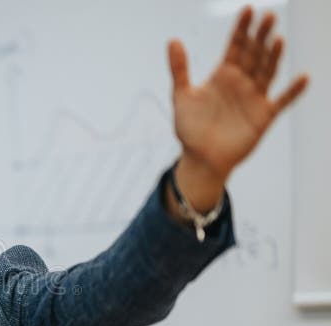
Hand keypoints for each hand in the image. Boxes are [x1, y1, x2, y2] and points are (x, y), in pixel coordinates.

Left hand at [168, 6, 308, 187]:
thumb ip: (179, 69)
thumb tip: (172, 40)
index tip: (249, 9)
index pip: (236, 46)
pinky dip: (293, 91)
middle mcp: (242, 82)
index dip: (242, 28)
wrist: (199, 159)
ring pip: (267, 72)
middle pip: (254, 54)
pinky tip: (303, 77)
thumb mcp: (182, 96)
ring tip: (278, 39)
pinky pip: (282, 101)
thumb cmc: (190, 129)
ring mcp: (254, 98)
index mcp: (223, 74)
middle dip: (261, 36)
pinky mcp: (263, 116)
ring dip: (274, 56)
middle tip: (269, 16)